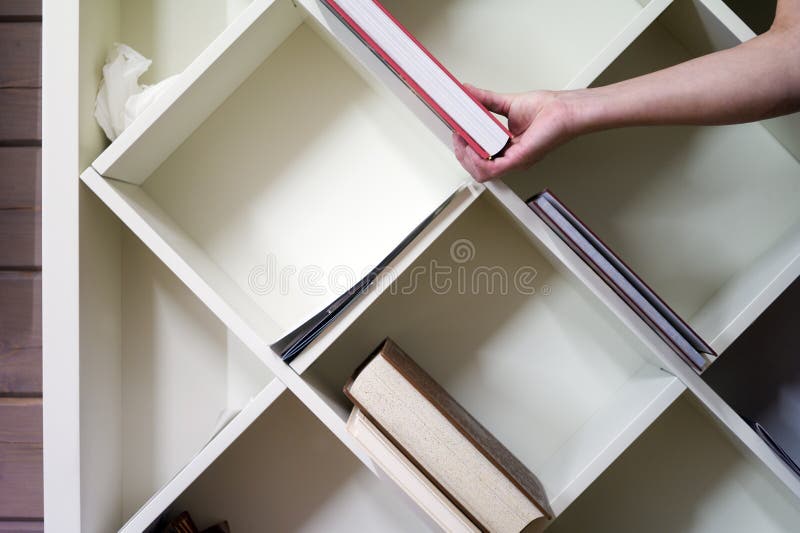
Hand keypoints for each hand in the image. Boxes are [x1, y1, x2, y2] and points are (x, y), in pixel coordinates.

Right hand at [453, 86, 578, 181]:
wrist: (564, 109)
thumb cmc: (548, 110)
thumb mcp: (508, 103)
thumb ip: (485, 100)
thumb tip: (468, 92)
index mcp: (507, 148)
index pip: (479, 157)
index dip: (464, 147)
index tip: (456, 131)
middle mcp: (510, 158)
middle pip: (476, 168)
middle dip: (461, 152)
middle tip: (457, 134)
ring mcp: (514, 161)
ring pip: (480, 172)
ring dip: (466, 158)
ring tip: (462, 140)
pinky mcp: (518, 159)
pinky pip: (491, 169)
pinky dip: (477, 160)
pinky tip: (472, 147)